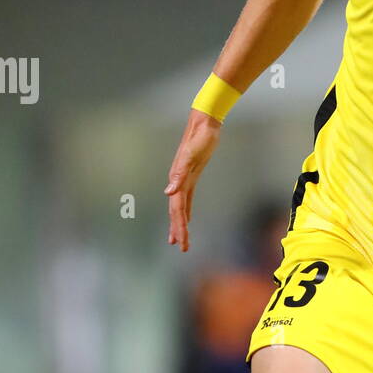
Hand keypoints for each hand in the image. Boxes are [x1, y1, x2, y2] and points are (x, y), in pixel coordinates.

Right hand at [164, 110, 221, 250]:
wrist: (204, 123)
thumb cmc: (200, 137)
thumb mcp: (192, 155)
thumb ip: (179, 173)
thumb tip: (169, 192)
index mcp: (178, 180)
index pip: (177, 210)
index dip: (179, 227)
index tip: (181, 243)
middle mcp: (178, 182)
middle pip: (177, 212)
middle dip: (179, 230)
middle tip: (182, 249)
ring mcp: (184, 179)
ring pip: (180, 208)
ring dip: (179, 224)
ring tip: (179, 240)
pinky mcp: (191, 176)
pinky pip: (187, 199)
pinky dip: (186, 211)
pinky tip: (187, 219)